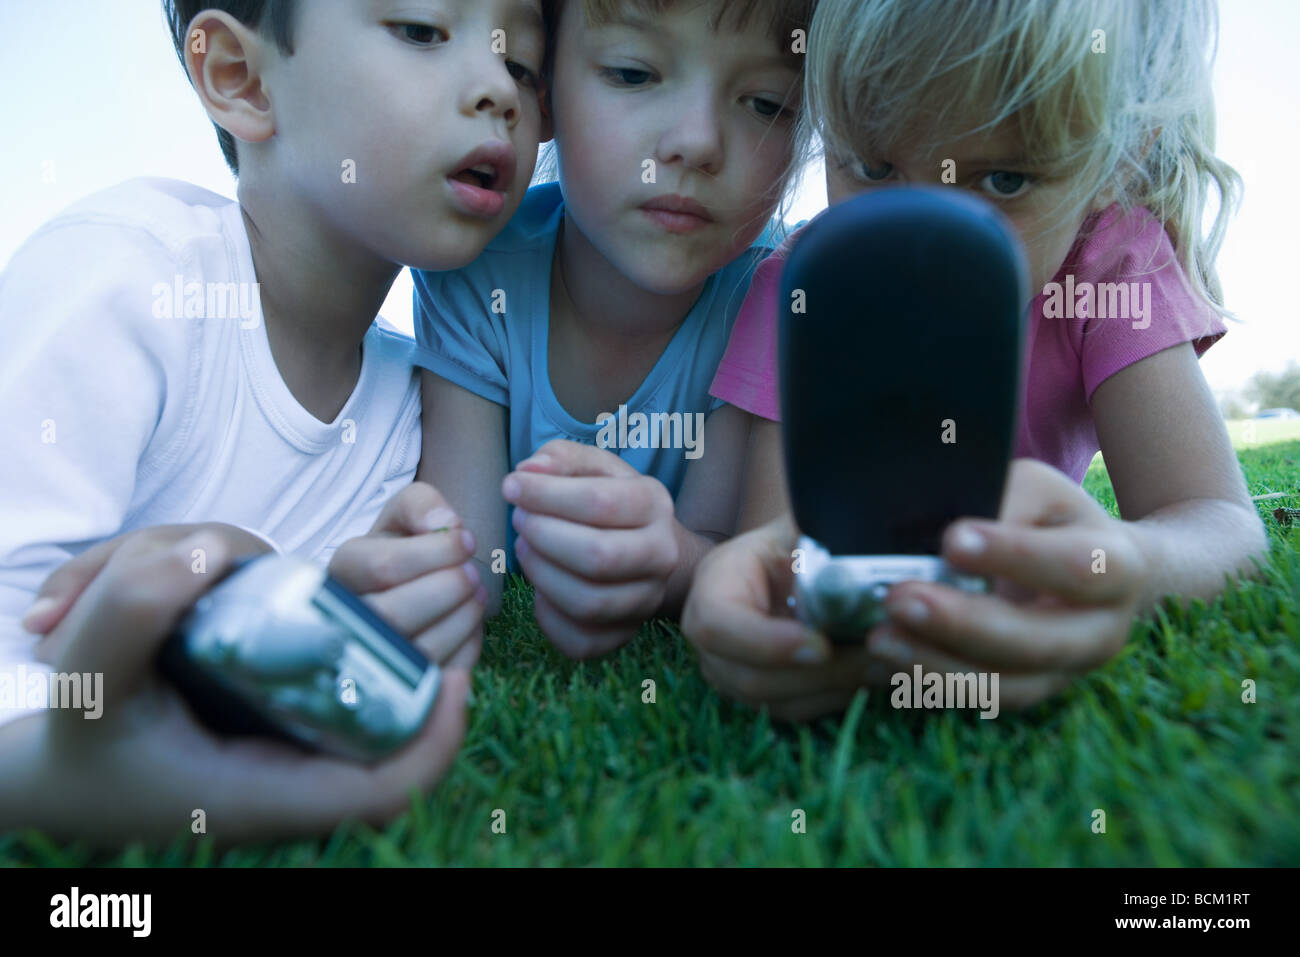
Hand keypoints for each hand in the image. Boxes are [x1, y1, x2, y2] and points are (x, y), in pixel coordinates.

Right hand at [16, 527, 468, 845]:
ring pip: (393, 738)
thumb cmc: (84, 732)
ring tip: (444, 603)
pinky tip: (388, 625)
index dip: (435, 739)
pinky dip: (390, 676)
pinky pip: (367, 724)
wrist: (67, 772)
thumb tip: (210, 554)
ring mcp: (299, 774)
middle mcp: (294, 793)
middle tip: (461, 604)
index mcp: (265, 794)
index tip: (457, 674)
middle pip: (403, 758)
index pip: (382, 791)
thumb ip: (133, 608)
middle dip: (441, 684)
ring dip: (425, 673)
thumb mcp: (90, 672)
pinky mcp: (294, 753)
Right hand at [327, 482, 486, 668]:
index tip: (466, 540)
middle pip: (394, 613)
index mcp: (345, 568)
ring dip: (460, 619)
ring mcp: (372, 653)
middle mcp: (348, 615)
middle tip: (473, 574)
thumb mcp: (406, 512)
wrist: (404, 583)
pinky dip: (465, 648)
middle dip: (447, 589)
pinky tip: (471, 623)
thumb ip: (421, 504)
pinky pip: (437, 675)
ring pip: (414, 650)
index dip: (435, 552)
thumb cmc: (405, 546)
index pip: (384, 566)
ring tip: (476, 595)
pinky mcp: (402, 680)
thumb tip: (444, 524)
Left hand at [502, 439, 679, 657]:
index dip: (544, 494)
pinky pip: (581, 641)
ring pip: (587, 602)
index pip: (598, 502)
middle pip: (596, 556)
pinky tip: (540, 588)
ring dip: (541, 575)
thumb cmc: (612, 502)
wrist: (649, 549)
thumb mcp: (594, 468)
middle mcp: (660, 554)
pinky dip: (548, 618)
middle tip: (520, 520)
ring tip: (526, 549)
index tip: (511, 487)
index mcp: (654, 504)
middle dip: (542, 536)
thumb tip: (528, 471)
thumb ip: (561, 458)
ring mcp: (646, 600)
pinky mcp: (624, 634)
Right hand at [682, 514, 887, 720]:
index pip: (718, 626)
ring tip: (883, 667)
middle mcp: (710, 634)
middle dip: (815, 676)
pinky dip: (834, 698)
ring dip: (832, 690)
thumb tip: (860, 554)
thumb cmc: (800, 539)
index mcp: (715, 583)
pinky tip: (869, 676)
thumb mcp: (805, 527)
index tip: (823, 646)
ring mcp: (728, 669)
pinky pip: (794, 710)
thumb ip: (822, 534)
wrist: (795, 558)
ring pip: (774, 702)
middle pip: (747, 678)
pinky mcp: (756, 692)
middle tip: (873, 660)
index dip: (766, 644)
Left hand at [869, 458, 1151, 708]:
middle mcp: (1100, 631)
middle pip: (1037, 641)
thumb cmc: (1055, 521)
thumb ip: (1005, 501)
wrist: (1102, 572)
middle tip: (898, 599)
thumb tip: (949, 534)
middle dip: (962, 624)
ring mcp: (1067, 672)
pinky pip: (980, 700)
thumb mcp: (1041, 491)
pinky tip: (886, 665)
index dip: (1013, 556)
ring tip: (881, 638)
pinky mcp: (1030, 691)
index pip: (1072, 566)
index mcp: (1117, 567)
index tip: (952, 540)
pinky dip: (931, 685)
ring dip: (938, 666)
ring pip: (1008, 686)